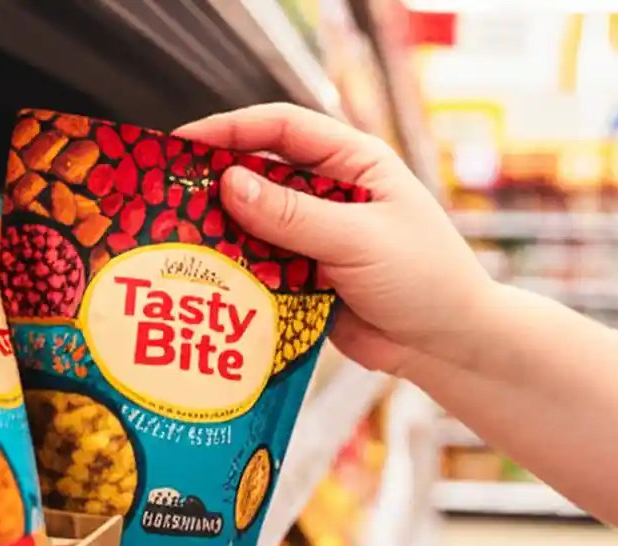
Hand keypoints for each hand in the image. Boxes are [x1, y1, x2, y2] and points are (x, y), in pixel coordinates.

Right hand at [176, 104, 489, 374]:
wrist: (451, 346)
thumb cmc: (426, 279)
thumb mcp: (359, 241)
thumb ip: (294, 215)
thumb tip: (229, 183)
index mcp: (353, 162)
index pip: (282, 128)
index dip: (230, 129)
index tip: (184, 145)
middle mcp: (330, 193)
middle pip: (259, 175)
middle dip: (215, 185)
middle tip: (166, 198)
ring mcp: (316, 236)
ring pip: (253, 225)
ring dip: (220, 233)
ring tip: (176, 242)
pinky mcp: (306, 278)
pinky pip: (260, 268)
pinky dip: (235, 273)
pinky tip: (205, 282)